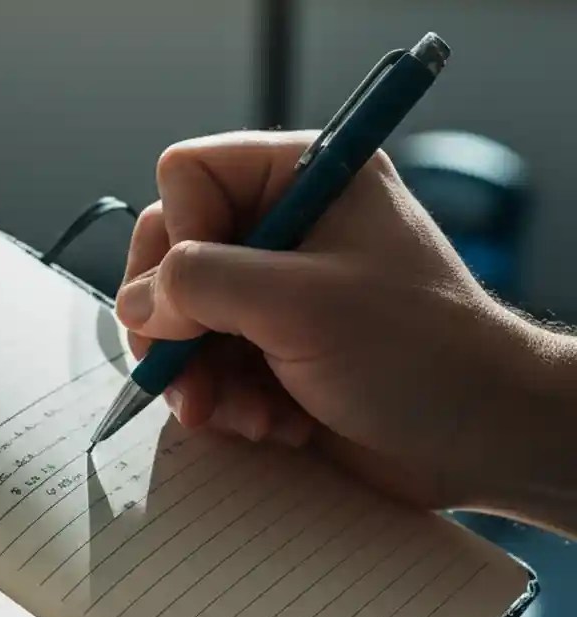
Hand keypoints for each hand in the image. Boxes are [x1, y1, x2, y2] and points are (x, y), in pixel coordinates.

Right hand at [116, 130, 576, 532]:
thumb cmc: (419, 355)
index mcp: (304, 177)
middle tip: (185, 370)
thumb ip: (201, 284)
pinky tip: (269, 425)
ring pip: (181, 318)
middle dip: (176, 323)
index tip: (196, 296)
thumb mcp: (300, 304)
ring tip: (244, 413)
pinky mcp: (273, 349)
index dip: (178, 236)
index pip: (188, 176)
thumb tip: (134, 302)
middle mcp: (284, 227)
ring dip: (201, 376)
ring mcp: (276, 291)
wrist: (483, 438)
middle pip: (171, 251)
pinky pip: (208, 365)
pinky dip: (225, 402)